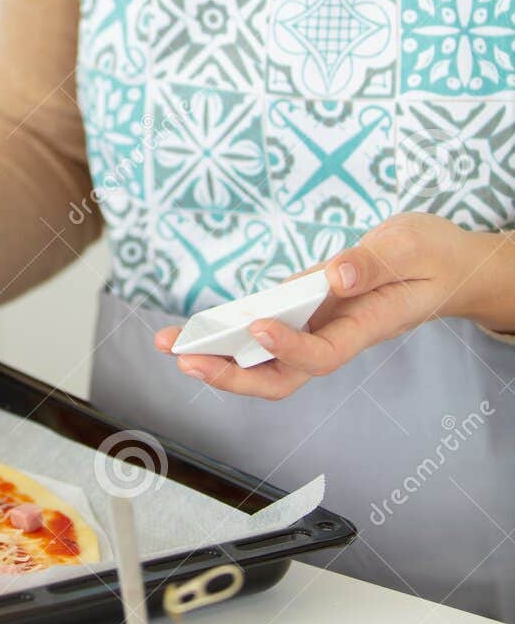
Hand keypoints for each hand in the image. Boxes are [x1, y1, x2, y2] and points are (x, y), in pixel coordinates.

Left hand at [153, 212, 477, 400]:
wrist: (449, 267)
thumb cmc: (434, 258)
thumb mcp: (411, 248)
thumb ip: (374, 264)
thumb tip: (336, 275)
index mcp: (368, 324)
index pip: (324, 353)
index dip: (289, 348)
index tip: (257, 328)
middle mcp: (339, 334)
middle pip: (283, 376)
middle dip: (232, 373)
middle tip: (185, 359)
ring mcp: (322, 326)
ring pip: (268, 360)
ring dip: (221, 356)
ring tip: (173, 343)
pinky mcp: (310, 311)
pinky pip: (268, 330)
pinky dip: (233, 331)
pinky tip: (200, 326)